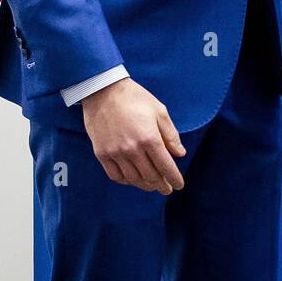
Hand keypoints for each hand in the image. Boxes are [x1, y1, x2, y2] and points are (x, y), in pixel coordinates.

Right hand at [81, 78, 186, 193]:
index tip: (178, 185)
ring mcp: (115, 153)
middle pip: (150, 176)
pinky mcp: (102, 154)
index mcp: (149, 138)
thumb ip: (171, 135)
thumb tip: (179, 154)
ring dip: (145, 185)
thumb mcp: (160, 111)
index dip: (174, 178)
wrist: (104, 91)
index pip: (165, 166)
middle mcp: (132, 149)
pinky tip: (133, 180)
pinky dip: (126, 181)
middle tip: (166, 188)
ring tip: (152, 186)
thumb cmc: (135, 98)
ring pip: (133, 178)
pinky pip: (115, 175)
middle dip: (161, 185)